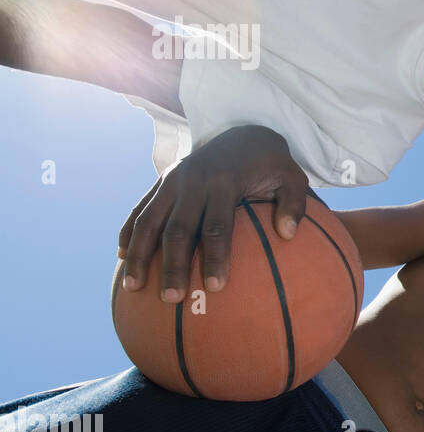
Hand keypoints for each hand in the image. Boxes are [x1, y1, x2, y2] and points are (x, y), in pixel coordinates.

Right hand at [118, 125, 308, 302]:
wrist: (243, 133)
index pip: (217, 226)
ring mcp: (172, 181)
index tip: (215, 288)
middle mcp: (192, 181)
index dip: (216, 257)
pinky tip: (122, 260)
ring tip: (132, 287)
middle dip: (173, 265)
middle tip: (172, 298)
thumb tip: (288, 234)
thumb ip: (294, 204)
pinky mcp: (160, 182)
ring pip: (149, 220)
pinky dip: (128, 233)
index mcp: (224, 183)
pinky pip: (140, 209)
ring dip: (139, 255)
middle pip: (178, 229)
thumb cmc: (270, 166)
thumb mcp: (292, 178)